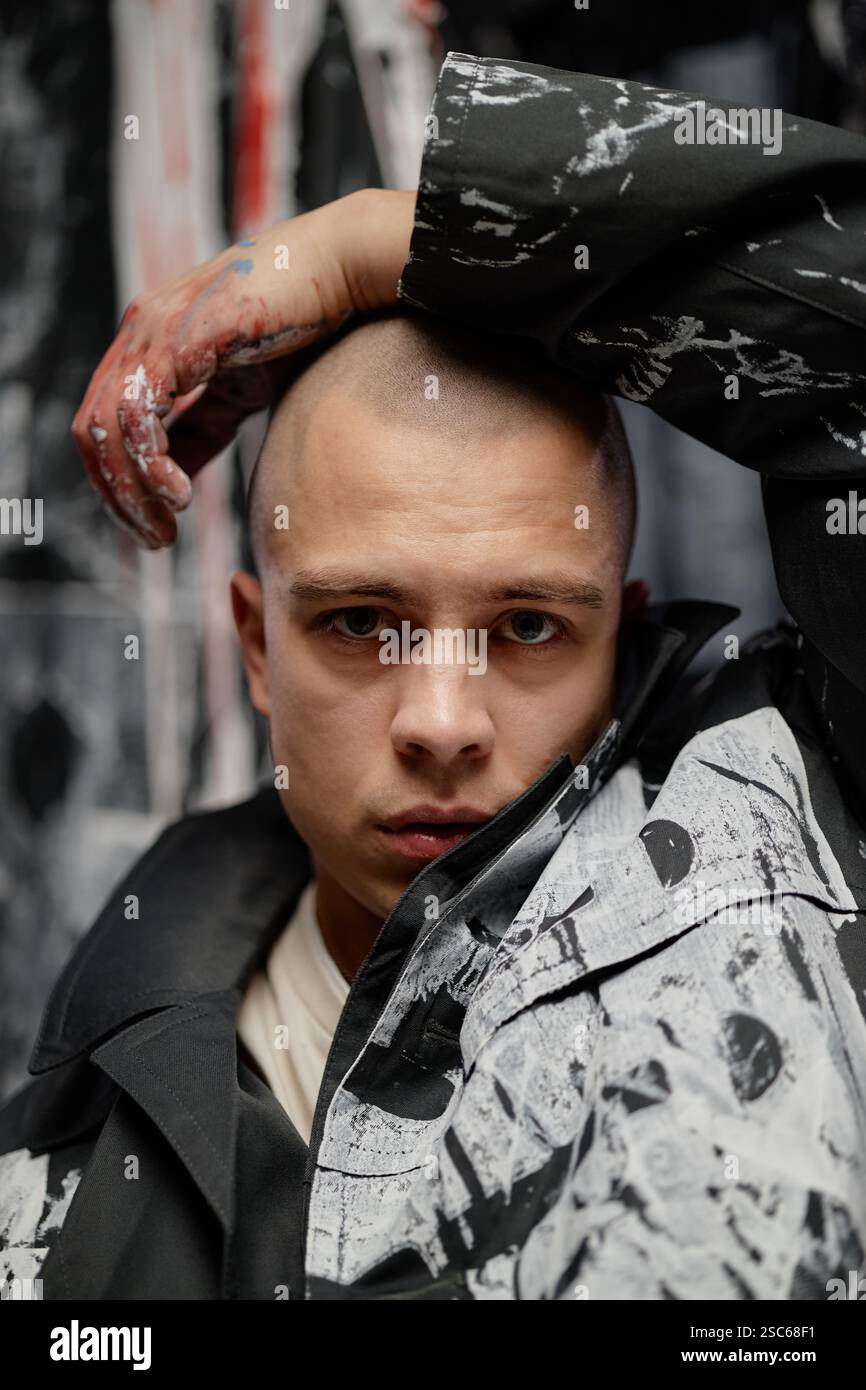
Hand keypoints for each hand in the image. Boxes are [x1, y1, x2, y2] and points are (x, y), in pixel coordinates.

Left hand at [72, 188, 415, 547]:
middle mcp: (140, 331)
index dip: (120, 481)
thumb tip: (178, 476)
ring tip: (166, 526)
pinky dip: (151, 464)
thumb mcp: (241, 391)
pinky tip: (180, 494)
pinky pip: (137, 414)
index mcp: (150, 342)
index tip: (154, 526)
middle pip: (93, 429)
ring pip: (107, 428)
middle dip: (117, 494)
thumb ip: (204, 426)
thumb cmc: (304, 324)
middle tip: (154, 539)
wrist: (340, 273)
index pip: (105, 421)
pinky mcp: (175, 338)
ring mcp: (152, 331)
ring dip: (131, 490)